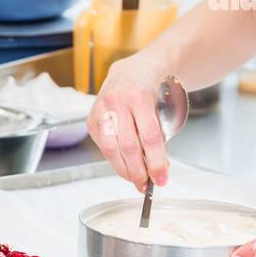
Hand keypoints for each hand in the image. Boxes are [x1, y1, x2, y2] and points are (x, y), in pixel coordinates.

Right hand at [86, 53, 170, 192]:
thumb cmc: (154, 90)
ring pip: (110, 148)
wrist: (135, 70)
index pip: (149, 137)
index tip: (162, 179)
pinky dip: (114, 159)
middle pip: (128, 146)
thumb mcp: (163, 109)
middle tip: (147, 186)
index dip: (156, 162)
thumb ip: (160, 137)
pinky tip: (124, 165)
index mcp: (140, 96)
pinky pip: (102, 145)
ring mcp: (101, 108)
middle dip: (139, 171)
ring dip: (124, 170)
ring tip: (136, 180)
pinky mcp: (91, 117)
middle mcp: (117, 101)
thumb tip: (158, 170)